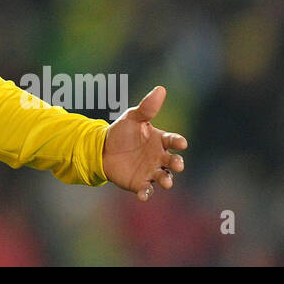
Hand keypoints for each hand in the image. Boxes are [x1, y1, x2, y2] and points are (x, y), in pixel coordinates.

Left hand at [102, 86, 186, 200]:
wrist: (102, 148)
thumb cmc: (122, 132)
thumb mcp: (132, 117)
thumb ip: (147, 107)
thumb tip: (161, 89)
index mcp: (160, 140)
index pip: (173, 141)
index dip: (178, 142)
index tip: (182, 143)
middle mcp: (159, 157)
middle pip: (173, 162)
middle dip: (177, 164)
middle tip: (177, 165)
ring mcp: (151, 171)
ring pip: (164, 177)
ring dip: (166, 180)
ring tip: (165, 182)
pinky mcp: (140, 183)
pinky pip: (146, 190)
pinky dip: (146, 193)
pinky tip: (143, 194)